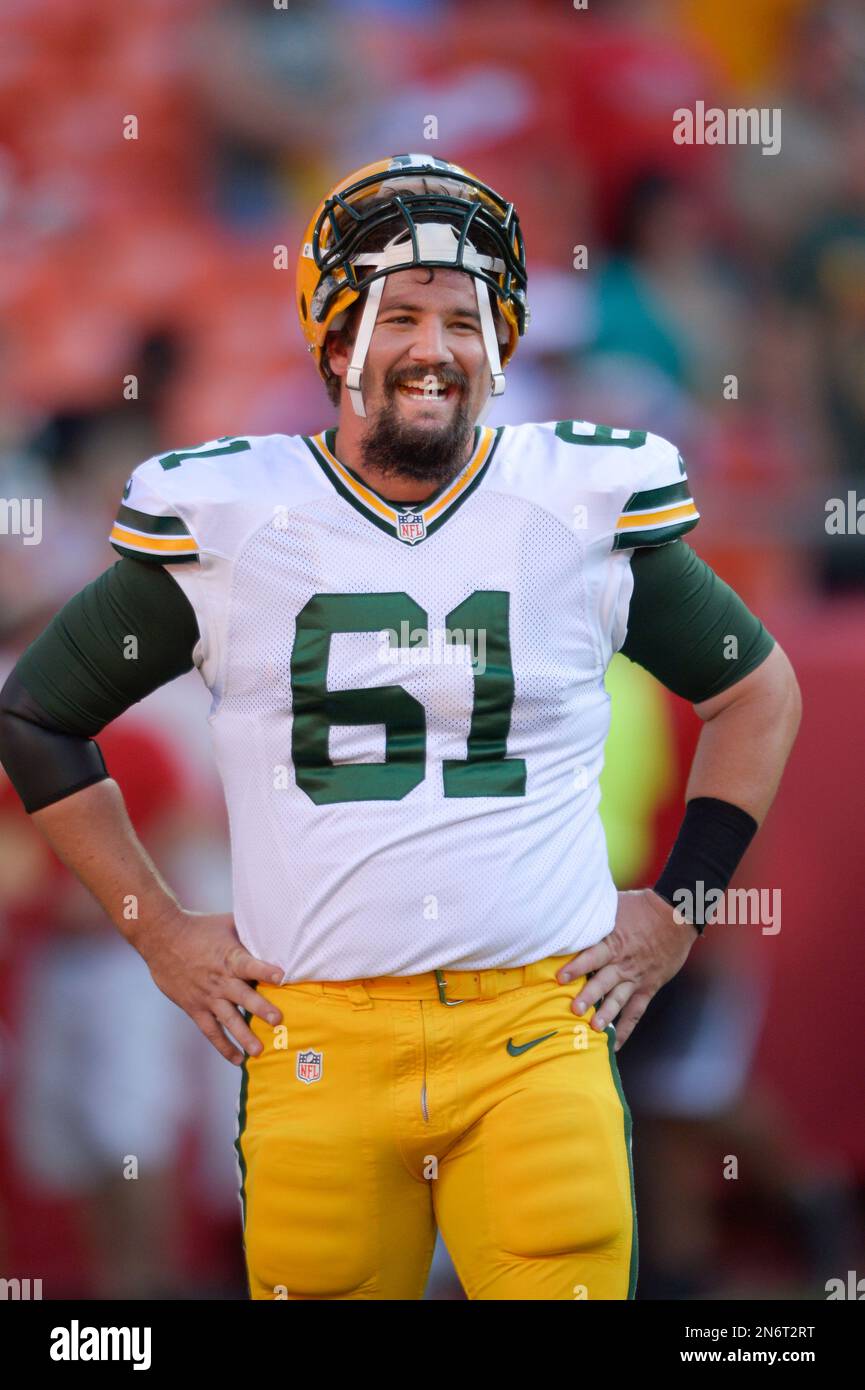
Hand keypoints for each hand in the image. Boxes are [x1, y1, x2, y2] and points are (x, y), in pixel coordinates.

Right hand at [139, 908, 283, 1064]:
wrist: (162, 938)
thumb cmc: (199, 927)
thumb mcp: (228, 923)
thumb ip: (250, 930)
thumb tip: (276, 926)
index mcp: (230, 957)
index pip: (249, 965)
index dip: (264, 970)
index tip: (281, 976)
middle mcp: (220, 979)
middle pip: (243, 996)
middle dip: (261, 1008)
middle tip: (278, 1020)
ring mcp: (207, 996)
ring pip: (228, 1019)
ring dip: (244, 1035)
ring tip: (259, 1051)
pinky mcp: (195, 1008)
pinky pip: (211, 1031)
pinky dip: (223, 1046)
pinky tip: (238, 1059)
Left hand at [556, 889, 697, 1050]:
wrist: (676, 915)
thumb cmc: (641, 907)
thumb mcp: (614, 906)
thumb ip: (594, 917)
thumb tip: (568, 911)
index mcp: (613, 942)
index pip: (592, 956)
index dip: (577, 966)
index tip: (560, 977)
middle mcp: (623, 963)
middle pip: (603, 982)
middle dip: (588, 996)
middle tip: (574, 1010)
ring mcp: (636, 977)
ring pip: (619, 999)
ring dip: (606, 1014)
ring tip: (594, 1028)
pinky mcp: (648, 987)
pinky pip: (635, 1012)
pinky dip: (625, 1029)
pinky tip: (614, 1045)